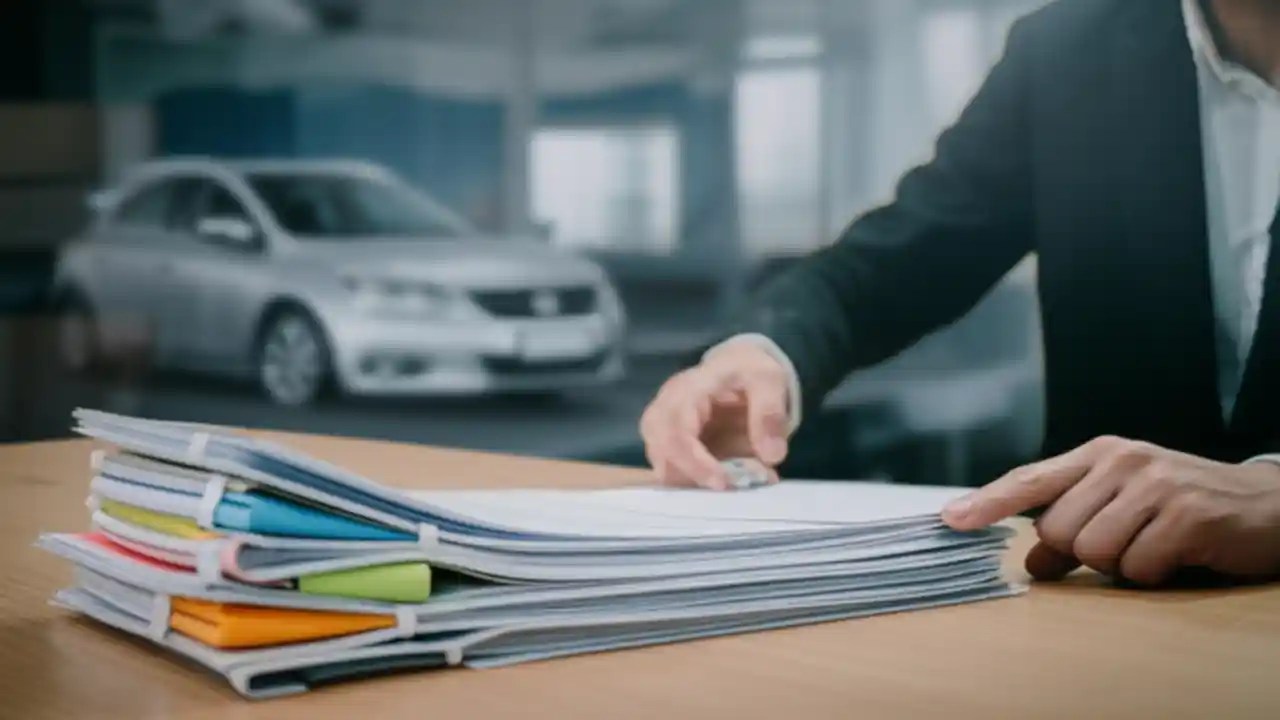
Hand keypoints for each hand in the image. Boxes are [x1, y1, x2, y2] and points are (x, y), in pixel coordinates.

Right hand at [640, 340, 791, 489]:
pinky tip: (725, 481)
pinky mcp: (668, 447)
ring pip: (663, 469)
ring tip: (733, 483)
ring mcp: (661, 429)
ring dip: (696, 484)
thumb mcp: (768, 381)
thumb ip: (770, 414)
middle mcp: (664, 409)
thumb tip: (771, 456)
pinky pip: (673, 474)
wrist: (737, 369)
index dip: (694, 462)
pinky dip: (696, 484)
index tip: (722, 483)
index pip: (675, 431)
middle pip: (660, 454)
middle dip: (693, 478)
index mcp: (687, 390)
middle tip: (731, 487)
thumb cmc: (748, 373)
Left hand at [942, 436, 1279, 584]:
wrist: (1268, 505)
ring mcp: (1155, 484)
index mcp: (1098, 455)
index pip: (1030, 478)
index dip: (988, 502)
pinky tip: (1179, 554)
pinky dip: (1154, 574)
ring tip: (1155, 545)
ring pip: (1092, 551)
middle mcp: (1122, 461)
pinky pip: (1137, 567)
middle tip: (1129, 541)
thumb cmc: (1184, 506)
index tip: (951, 520)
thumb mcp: (1125, 508)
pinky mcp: (1186, 514)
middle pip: (1057, 530)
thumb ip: (1074, 529)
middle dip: (1084, 553)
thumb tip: (1030, 563)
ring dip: (1122, 565)